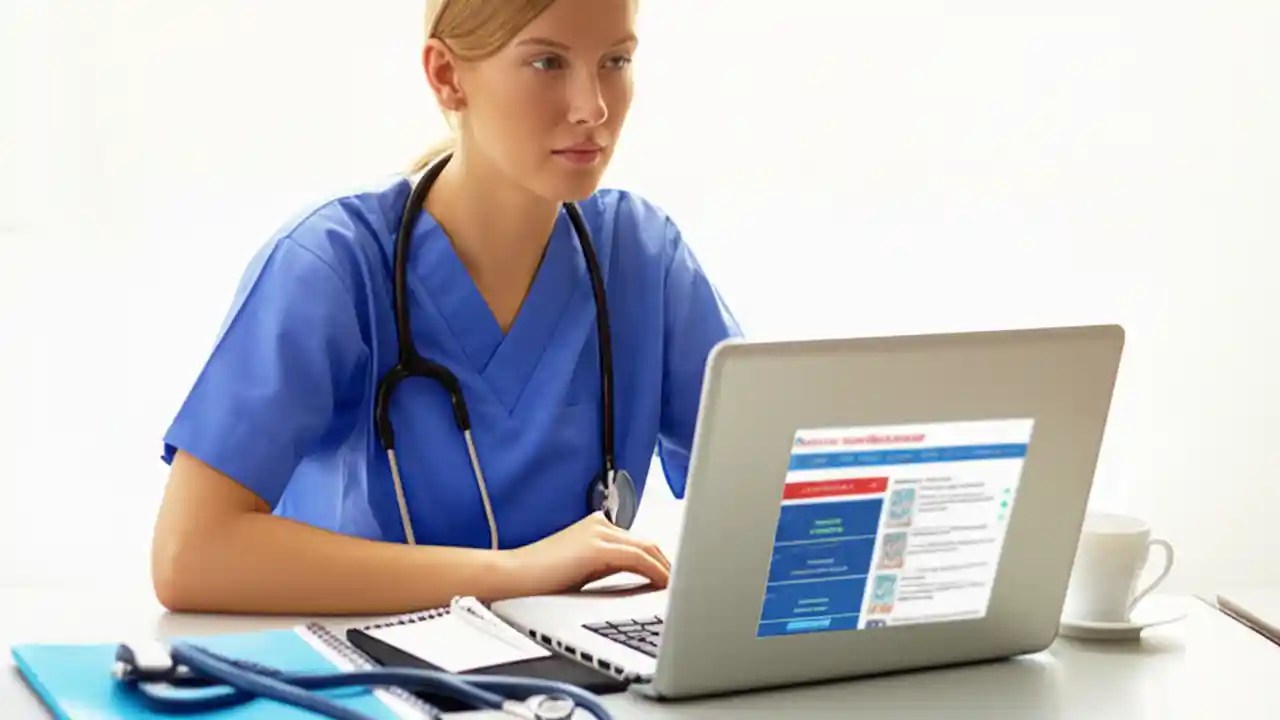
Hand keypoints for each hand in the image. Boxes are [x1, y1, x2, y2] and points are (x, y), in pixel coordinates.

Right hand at [505, 512, 670, 595]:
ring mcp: (598, 533)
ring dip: (667, 570)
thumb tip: (641, 584)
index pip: (641, 544)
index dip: (663, 563)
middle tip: (687, 587)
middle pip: (649, 544)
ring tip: (681, 590)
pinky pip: (637, 558)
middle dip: (671, 566)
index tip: (675, 582)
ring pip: (647, 549)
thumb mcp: (581, 573)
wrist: (510, 579)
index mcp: (596, 528)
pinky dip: (655, 573)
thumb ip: (609, 570)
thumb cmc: (539, 582)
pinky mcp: (596, 547)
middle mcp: (600, 525)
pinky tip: (664, 586)